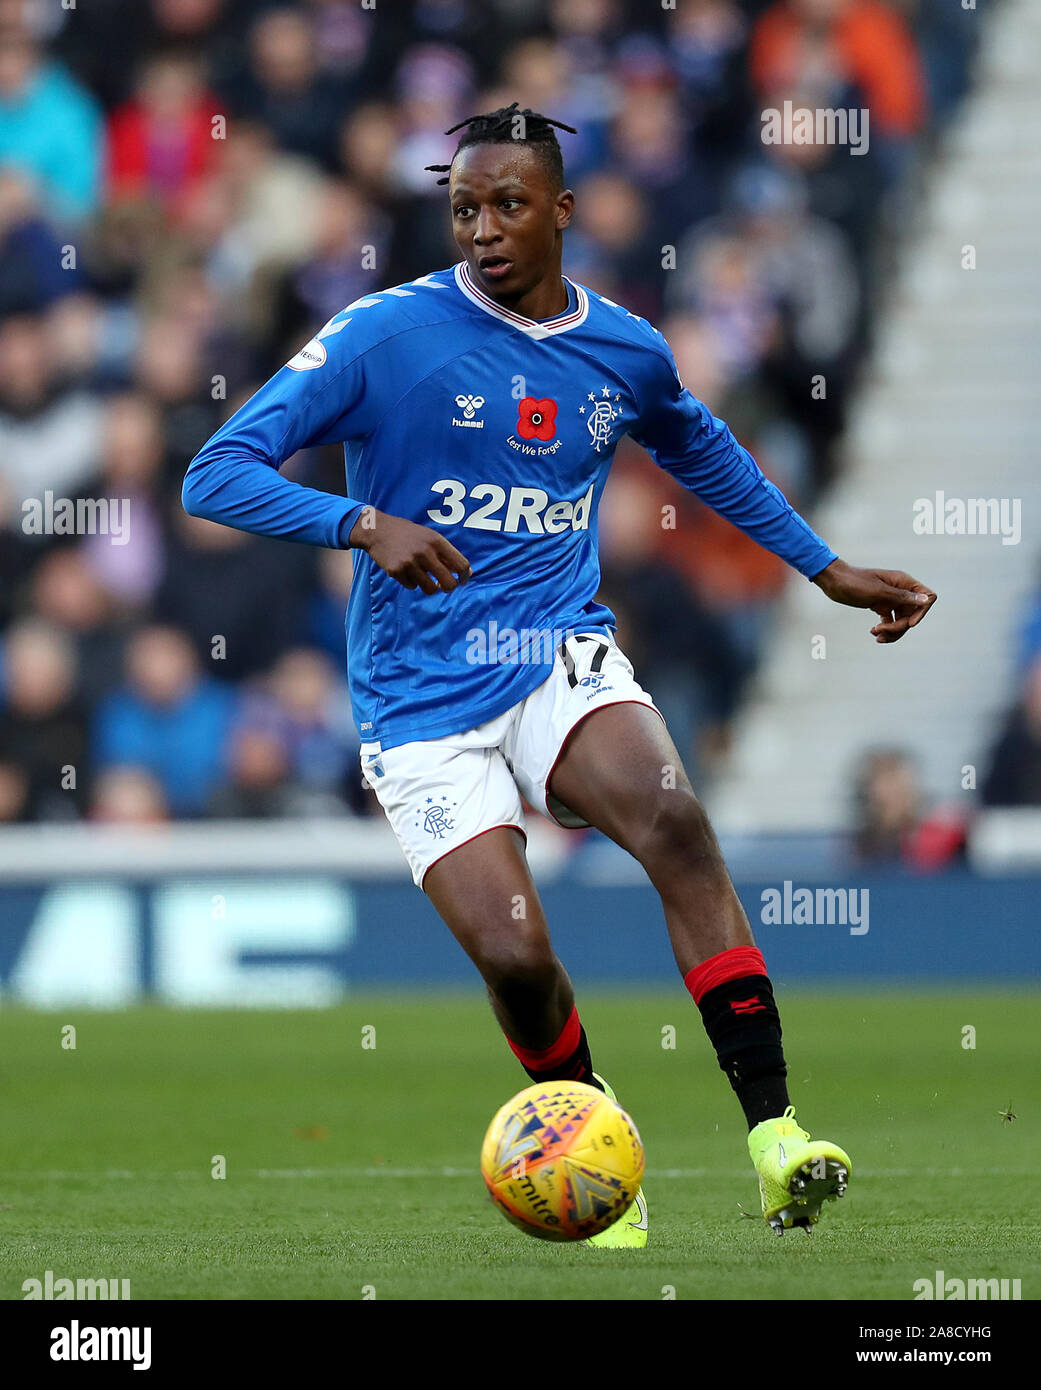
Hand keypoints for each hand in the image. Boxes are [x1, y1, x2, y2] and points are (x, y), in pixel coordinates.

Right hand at [348, 507, 470, 594]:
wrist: (377, 530)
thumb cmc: (408, 534)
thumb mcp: (430, 537)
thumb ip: (448, 554)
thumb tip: (468, 573)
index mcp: (436, 541)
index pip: (461, 565)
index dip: (464, 576)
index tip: (461, 580)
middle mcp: (425, 552)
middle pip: (448, 583)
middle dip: (448, 588)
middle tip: (443, 586)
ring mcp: (410, 563)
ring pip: (430, 589)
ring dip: (429, 586)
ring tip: (422, 577)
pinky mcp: (396, 571)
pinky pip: (412, 586)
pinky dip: (411, 582)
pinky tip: (405, 570)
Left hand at [812, 558, 935, 642]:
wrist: (834, 582)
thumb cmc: (854, 583)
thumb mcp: (878, 592)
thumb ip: (902, 597)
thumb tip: (926, 600)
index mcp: (903, 582)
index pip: (927, 597)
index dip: (921, 613)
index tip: (908, 623)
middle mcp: (900, 590)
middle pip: (913, 614)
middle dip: (900, 626)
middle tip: (881, 630)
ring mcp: (891, 599)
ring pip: (902, 620)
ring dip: (892, 631)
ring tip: (876, 634)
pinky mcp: (881, 606)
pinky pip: (891, 621)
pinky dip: (885, 629)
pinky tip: (874, 632)